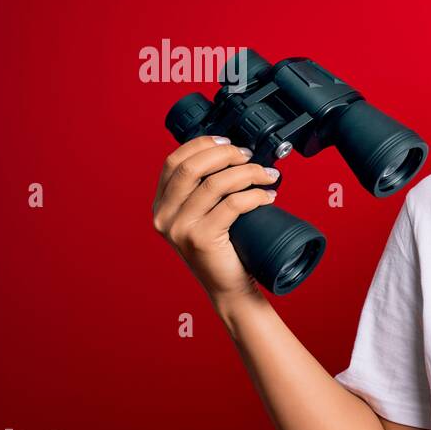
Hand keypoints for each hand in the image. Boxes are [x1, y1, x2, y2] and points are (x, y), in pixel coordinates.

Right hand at [151, 135, 281, 303]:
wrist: (229, 288)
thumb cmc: (223, 249)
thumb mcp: (204, 216)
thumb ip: (203, 191)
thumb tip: (235, 155)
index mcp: (162, 205)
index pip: (173, 161)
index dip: (202, 145)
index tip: (228, 142)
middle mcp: (164, 216)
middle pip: (192, 168)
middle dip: (226, 154)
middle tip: (251, 157)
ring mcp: (180, 229)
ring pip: (215, 184)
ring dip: (248, 173)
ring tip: (268, 175)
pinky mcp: (201, 239)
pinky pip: (232, 205)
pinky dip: (255, 194)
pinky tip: (268, 195)